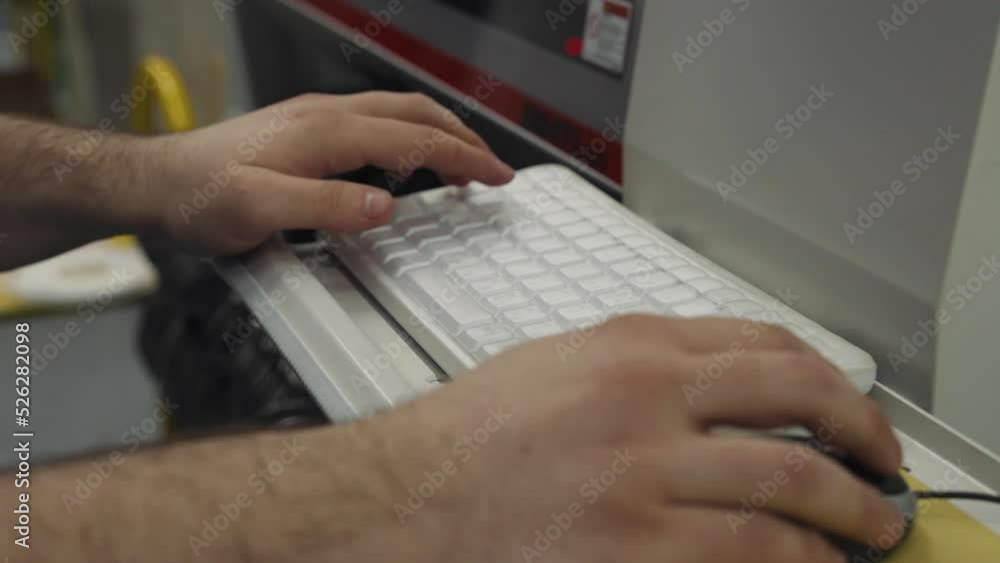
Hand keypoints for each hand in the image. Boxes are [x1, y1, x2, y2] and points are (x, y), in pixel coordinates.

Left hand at [148, 92, 513, 253]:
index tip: (497, 175)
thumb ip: (326, 208)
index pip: (414, 138)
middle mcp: (326, 115)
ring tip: (464, 159)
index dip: (463, 157)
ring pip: (396, 111)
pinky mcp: (304, 127)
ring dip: (437, 131)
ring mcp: (315, 117)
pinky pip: (374, 120)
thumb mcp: (260, 212)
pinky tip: (405, 157)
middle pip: (414, 113)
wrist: (156, 181)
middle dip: (462, 137)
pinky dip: (408, 134)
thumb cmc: (200, 198)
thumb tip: (386, 208)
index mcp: (327, 132)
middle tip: (493, 167)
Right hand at [361, 315, 902, 562]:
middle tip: (884, 468)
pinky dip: (796, 561)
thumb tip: (723, 387)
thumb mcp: (564, 364)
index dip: (829, 380)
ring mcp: (644, 471)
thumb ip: (646, 364)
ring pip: (790, 484)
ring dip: (849, 512)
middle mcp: (646, 396)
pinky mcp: (636, 544)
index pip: (766, 345)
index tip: (849, 409)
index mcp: (631, 345)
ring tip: (870, 530)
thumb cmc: (474, 434)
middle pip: (798, 400)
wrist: (410, 495)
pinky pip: (750, 552)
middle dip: (863, 437)